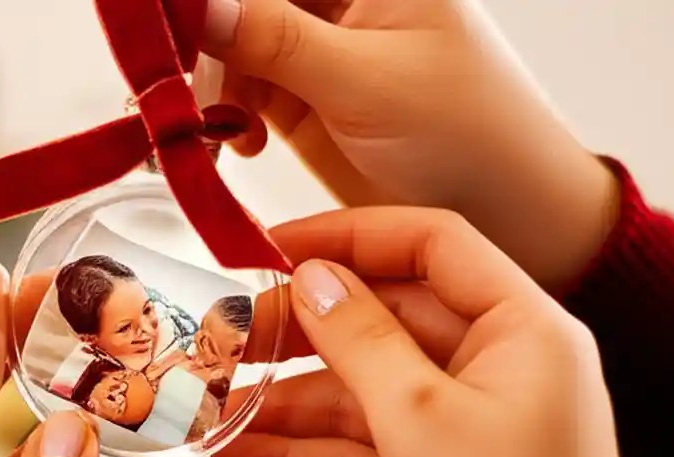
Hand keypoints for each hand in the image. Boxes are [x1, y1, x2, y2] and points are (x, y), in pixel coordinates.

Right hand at [203, 0, 619, 290]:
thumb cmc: (472, 134)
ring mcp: (321, 47)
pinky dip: (227, 116)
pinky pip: (243, 90)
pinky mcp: (306, 97)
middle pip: (243, 3)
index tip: (163, 21)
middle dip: (203, 36)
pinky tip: (239, 142)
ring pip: (230, 43)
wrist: (510, 218)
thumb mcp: (366, 81)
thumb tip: (196, 4)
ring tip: (212, 128)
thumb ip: (274, 39)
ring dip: (209, 83)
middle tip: (173, 83)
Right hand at [217, 208, 643, 456]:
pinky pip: (361, 451)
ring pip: (362, 394)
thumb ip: (361, 339)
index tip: (273, 247)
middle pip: (385, 322)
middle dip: (301, 333)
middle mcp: (496, 370)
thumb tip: (314, 278)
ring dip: (287, 402)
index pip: (432, 245)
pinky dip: (304, 453)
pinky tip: (237, 454)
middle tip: (226, 337)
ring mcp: (463, 430)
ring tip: (210, 407)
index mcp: (521, 330)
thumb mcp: (420, 420)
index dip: (350, 235)